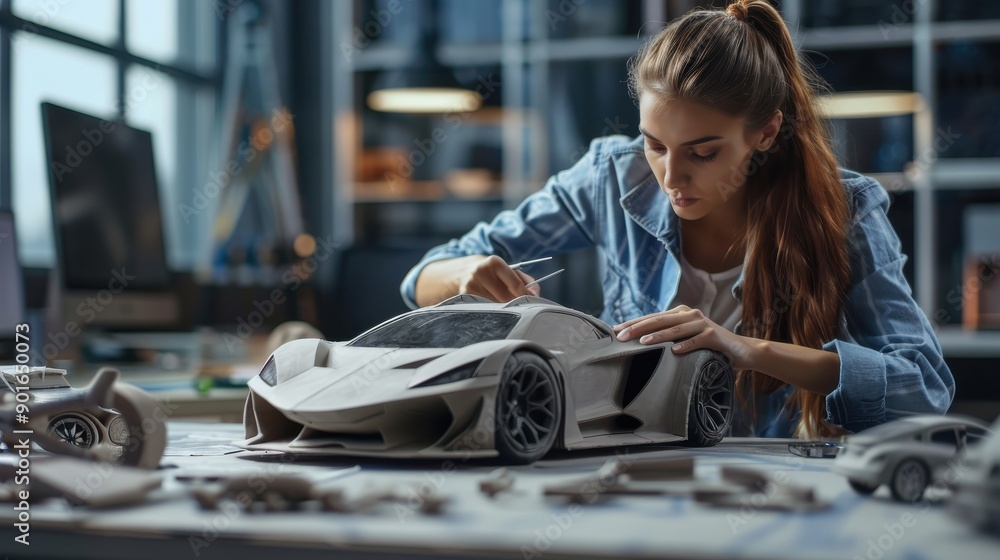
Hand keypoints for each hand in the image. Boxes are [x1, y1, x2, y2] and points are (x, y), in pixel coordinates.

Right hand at [456, 255, 541, 302]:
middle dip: (515, 304)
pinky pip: (485, 309)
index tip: (532, 302)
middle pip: (506, 298)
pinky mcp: (465, 296)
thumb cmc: (494, 273)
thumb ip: (526, 280)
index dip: (526, 296)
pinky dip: (492, 311)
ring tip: (504, 306)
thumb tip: (535, 294)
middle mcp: (481, 272)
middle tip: (519, 306)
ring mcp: (471, 285)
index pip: (515, 284)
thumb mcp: (508, 270)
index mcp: (494, 262)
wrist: (464, 272)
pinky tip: (492, 308)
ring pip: (495, 305)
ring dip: (504, 309)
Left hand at [612, 305, 756, 368]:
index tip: (615, 331)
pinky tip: (675, 352)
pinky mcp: (714, 336)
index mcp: (680, 313)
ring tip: (642, 343)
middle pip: (660, 320)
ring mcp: (703, 323)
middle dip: (638, 328)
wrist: (741, 350)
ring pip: (676, 329)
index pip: (652, 318)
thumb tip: (639, 344)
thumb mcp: (685, 339)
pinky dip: (686, 345)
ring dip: (658, 336)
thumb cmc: (708, 347)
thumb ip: (668, 337)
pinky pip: (697, 340)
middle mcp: (690, 315)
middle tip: (621, 337)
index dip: (633, 324)